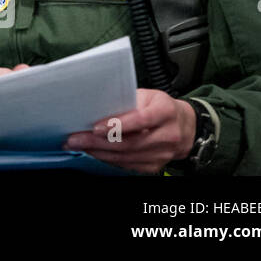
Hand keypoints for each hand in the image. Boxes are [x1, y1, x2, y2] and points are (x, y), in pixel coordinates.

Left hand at [63, 88, 196, 173]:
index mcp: (166, 112)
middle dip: (98, 142)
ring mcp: (164, 153)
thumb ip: (127, 101)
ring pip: (127, 156)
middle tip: (75, 139)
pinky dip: (109, 159)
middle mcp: (168, 135)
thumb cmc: (160, 106)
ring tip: (79, 145)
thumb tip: (96, 107)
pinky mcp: (156, 165)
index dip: (118, 124)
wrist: (185, 126)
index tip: (95, 127)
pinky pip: (129, 164)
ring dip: (99, 152)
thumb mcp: (147, 96)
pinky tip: (95, 152)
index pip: (141, 119)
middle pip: (130, 142)